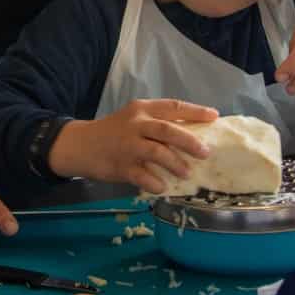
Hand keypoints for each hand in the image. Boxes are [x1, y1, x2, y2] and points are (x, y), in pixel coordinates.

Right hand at [47, 99, 216, 192]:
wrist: (80, 144)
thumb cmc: (113, 132)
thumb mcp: (133, 119)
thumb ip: (156, 124)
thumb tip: (191, 136)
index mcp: (141, 109)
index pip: (173, 107)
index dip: (195, 112)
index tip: (214, 117)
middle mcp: (136, 124)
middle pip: (168, 130)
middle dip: (190, 142)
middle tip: (206, 152)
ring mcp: (127, 145)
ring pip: (157, 152)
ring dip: (176, 164)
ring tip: (187, 173)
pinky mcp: (120, 165)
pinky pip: (142, 175)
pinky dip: (156, 183)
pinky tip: (163, 187)